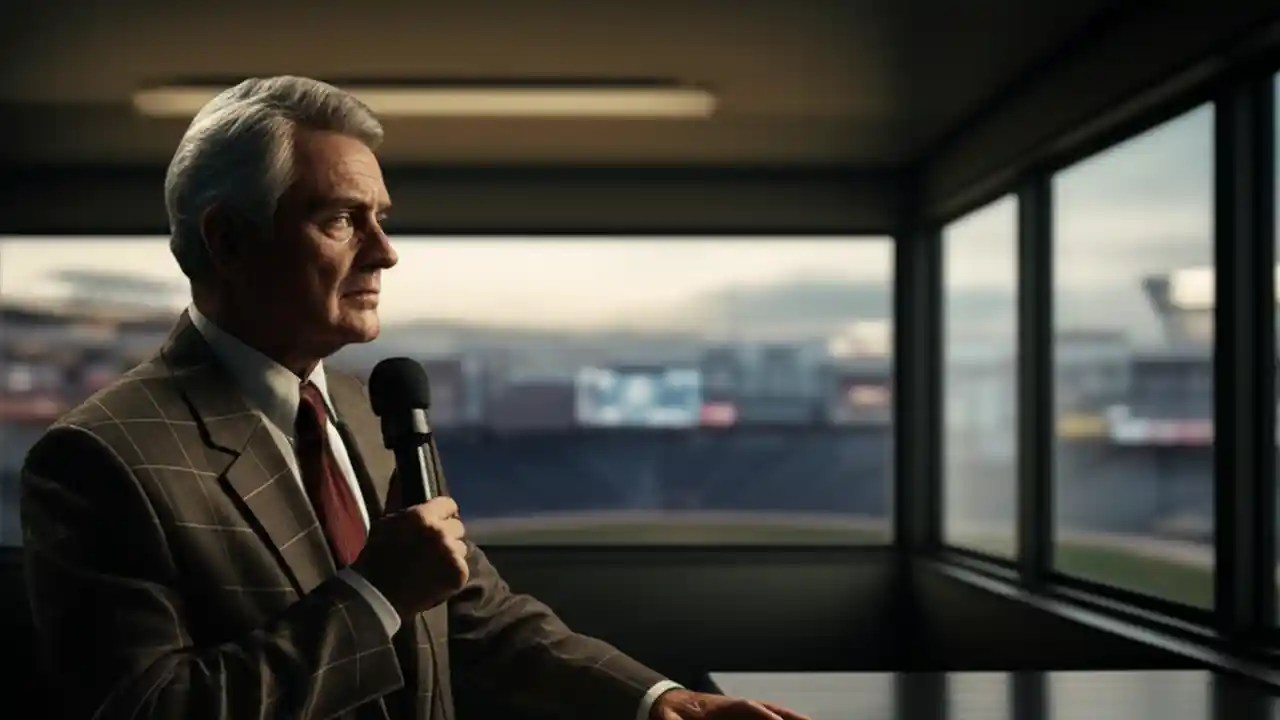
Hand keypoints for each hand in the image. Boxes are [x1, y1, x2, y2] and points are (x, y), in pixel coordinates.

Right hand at [352, 496, 468, 616]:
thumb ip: (409, 515)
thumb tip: (424, 506)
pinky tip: (436, 580)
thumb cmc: (377, 560)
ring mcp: (451, 553)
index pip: (448, 505)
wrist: (378, 597)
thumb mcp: (386, 526)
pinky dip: (452, 575)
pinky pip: (462, 568)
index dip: (443, 514)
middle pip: (458, 527)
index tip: (439, 522)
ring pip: (462, 548)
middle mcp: (440, 531)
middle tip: (433, 549)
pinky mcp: (459, 573)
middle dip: (448, 536)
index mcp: (421, 516)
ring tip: (433, 567)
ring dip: (451, 555)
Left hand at [651, 689, 810, 719]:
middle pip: (767, 710)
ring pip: (771, 714)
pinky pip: (764, 718)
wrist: (666, 704)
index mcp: (719, 707)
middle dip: (788, 717)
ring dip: (790, 719)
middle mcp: (734, 707)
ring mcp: (739, 712)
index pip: (746, 707)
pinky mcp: (739, 717)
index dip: (762, 715)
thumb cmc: (669, 713)